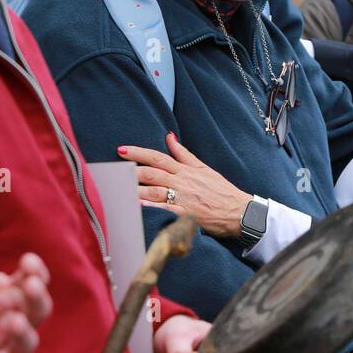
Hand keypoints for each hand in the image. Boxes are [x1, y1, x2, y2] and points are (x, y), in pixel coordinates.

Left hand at [119, 132, 251, 237]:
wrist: (240, 211)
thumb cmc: (221, 190)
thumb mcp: (204, 168)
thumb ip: (184, 154)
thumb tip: (169, 136)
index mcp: (185, 171)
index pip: (158, 157)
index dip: (139, 153)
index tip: (121, 150)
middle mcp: (183, 182)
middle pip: (153, 173)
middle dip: (131, 170)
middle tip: (113, 169)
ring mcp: (184, 199)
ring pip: (156, 191)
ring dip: (136, 190)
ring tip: (118, 188)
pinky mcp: (187, 215)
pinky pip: (167, 211)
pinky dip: (153, 209)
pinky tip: (138, 208)